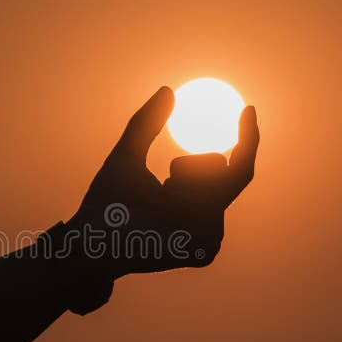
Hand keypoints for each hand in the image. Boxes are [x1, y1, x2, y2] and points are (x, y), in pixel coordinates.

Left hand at [66, 86, 259, 279]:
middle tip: (164, 179)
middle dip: (195, 164)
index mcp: (194, 197)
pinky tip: (159, 224)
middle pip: (228, 172)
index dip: (246, 138)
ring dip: (182, 189)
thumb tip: (168, 89)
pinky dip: (182, 208)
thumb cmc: (106, 202)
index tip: (248, 109)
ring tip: (155, 208)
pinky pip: (206, 213)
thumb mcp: (127, 154)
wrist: (93, 240)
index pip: (232, 166)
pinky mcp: (202, 252)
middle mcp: (207, 218)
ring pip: (216, 191)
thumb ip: (146, 124)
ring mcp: (207, 238)